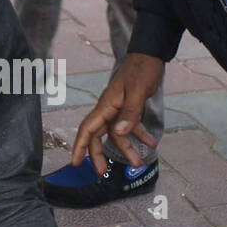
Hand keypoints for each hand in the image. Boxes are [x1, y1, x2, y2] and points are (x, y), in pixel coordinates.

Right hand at [71, 53, 163, 171]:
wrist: (151, 54)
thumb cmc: (142, 69)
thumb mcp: (138, 91)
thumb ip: (130, 113)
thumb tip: (119, 134)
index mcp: (107, 105)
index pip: (88, 128)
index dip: (80, 146)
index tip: (76, 162)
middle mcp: (109, 108)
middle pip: (98, 135)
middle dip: (99, 154)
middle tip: (103, 172)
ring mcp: (118, 108)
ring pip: (116, 133)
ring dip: (126, 148)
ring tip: (137, 162)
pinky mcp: (129, 107)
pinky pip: (130, 125)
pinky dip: (139, 135)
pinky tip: (150, 143)